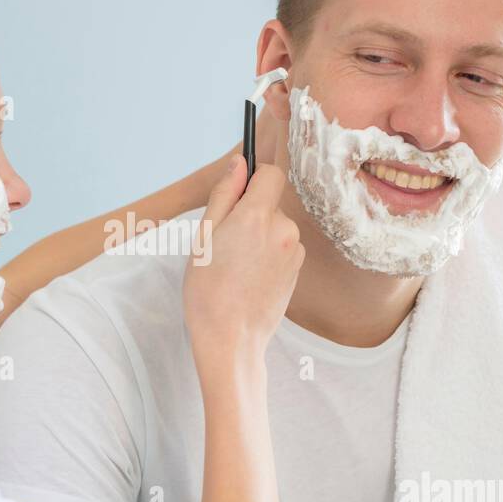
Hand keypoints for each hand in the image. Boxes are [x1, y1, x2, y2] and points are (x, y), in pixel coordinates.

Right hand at [183, 157, 303, 365]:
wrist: (230, 339)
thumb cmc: (208, 290)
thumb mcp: (204, 236)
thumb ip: (224, 194)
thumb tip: (238, 162)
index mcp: (258, 216)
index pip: (271, 173)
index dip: (253, 179)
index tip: (237, 195)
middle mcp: (284, 229)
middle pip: (270, 204)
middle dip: (250, 215)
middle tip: (224, 245)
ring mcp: (295, 251)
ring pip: (276, 228)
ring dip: (258, 238)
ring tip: (235, 267)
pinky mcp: (298, 270)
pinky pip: (282, 249)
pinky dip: (267, 256)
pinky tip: (249, 278)